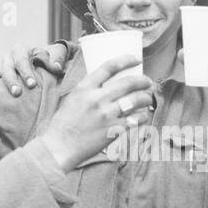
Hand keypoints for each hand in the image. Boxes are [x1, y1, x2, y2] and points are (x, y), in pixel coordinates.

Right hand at [0, 40, 71, 95]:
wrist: (45, 61)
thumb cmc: (51, 58)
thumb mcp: (57, 54)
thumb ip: (58, 58)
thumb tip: (56, 67)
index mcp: (22, 50)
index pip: (22, 59)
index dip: (25, 71)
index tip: (32, 84)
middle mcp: (9, 57)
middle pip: (7, 68)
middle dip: (11, 81)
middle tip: (17, 93)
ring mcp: (2, 68)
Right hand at [40, 55, 153, 170]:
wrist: (59, 147)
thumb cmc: (63, 124)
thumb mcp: (72, 99)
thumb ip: (88, 90)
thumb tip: (107, 84)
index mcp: (84, 88)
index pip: (109, 67)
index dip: (126, 60)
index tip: (136, 59)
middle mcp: (97, 99)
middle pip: (128, 83)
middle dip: (143, 80)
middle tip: (148, 81)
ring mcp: (106, 115)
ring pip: (136, 100)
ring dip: (146, 98)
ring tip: (147, 98)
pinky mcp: (113, 130)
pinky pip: (136, 120)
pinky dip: (142, 116)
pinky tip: (143, 115)